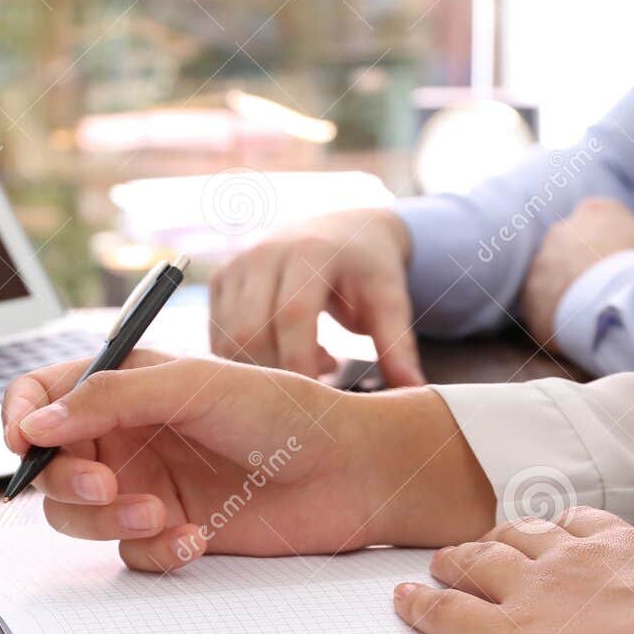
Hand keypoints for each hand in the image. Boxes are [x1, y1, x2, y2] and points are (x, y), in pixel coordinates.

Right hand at [1, 351, 495, 571]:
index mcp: (123, 385)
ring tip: (160, 513)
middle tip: (106, 486)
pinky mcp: (169, 530)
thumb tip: (36, 422)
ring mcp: (144, 485)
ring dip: (109, 521)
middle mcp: (125, 435)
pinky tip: (196, 537)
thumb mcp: (192, 385)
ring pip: (79, 516)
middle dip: (68, 481)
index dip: (19, 419)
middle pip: (50, 466)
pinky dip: (153, 550)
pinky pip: (128, 553)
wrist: (348, 473)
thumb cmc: (283, 412)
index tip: (23, 443)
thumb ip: (109, 397)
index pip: (40, 396)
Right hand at [209, 207, 424, 385]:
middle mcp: (265, 251)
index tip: (316, 405)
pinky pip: (218, 334)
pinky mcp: (221, 278)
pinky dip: (243, 360)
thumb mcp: (390, 300)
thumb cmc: (369, 270)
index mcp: (311, 251)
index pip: (292, 317)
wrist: (343, 228)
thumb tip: (415, 393)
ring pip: (227, 337)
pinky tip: (280, 358)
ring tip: (301, 372)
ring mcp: (237, 262)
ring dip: (257, 371)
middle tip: (303, 402)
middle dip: (271, 377)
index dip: (299, 365)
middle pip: (249, 330)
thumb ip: (398, 345)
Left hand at [520, 198, 633, 345]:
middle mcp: (561, 231)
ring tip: (598, 318)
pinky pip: (543, 310)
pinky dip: (559, 321)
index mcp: (596, 211)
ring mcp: (540, 264)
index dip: (617, 248)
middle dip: (589, 271)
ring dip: (571, 296)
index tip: (630, 268)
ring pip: (555, 281)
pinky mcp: (529, 298)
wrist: (624, 303)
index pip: (602, 223)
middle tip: (612, 295)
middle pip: (575, 252)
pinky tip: (581, 333)